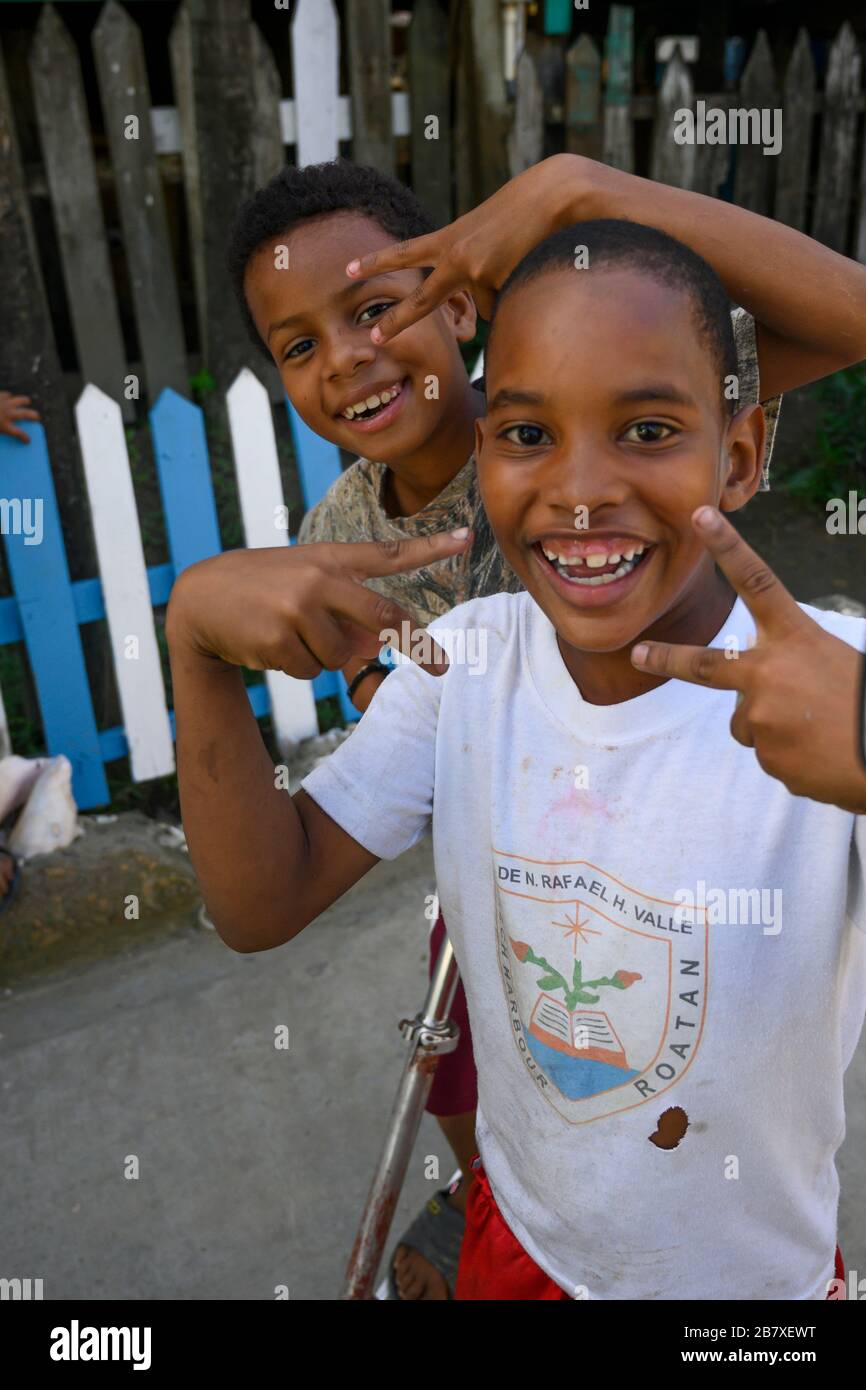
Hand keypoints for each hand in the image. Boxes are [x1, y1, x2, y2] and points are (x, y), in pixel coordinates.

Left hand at [0, 391, 39, 443]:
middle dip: (33, 416)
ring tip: (27, 401)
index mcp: (4, 426)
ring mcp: (4, 403)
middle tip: (37, 416)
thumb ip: (2, 431)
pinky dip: (9, 397)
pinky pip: (7, 395)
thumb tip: (5, 436)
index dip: (25, 437)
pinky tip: (9, 398)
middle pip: (25, 414)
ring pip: (20, 400)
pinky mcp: (0, 396)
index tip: (28, 440)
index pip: (19, 433)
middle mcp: (7, 414)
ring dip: (25, 401)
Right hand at [166, 530, 471, 680]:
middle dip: (416, 646)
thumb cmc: (263, 591)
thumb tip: (380, 645)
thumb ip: (347, 610)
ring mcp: (299, 608)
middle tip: (443, 668)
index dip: (430, 547)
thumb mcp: (306, 586)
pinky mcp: (279, 638)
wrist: (200, 599)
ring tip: (289, 633)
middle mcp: (319, 578)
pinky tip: (270, 644)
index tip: (467, 539)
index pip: (388, 553)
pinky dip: (295, 667)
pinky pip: (310, 671)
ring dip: (321, 656)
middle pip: (384, 617)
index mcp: (330, 558)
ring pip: (340, 656)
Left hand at [346, 153, 579, 342]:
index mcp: (450, 239)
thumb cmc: (525, 210)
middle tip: (373, 338)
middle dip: (396, 321)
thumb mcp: (486, 233)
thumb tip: (479, 310)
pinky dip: (519, 290)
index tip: (348, 268)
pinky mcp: (498, 283)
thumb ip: (473, 268)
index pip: (406, 253)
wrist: (556, 194)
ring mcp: (476, 272)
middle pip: (423, 301)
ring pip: (486, 306)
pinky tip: (531, 264)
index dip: (376, 261)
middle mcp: (456, 258)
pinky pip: (507, 304)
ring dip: (503, 288)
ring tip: (521, 255)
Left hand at [630, 507, 865, 813]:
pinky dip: (791, 757)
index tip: (701, 516)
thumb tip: (761, 701)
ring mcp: (762, 715)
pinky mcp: (767, 754)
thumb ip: (790, 666)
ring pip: (748, 723)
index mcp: (797, 637)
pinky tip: (820, 754)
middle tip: (638, 654)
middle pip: (704, 665)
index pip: (757, 582)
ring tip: (818, 731)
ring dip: (774, 728)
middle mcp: (770, 672)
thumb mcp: (834, 662)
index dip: (728, 547)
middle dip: (666, 659)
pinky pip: (769, 754)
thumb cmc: (865, 704)